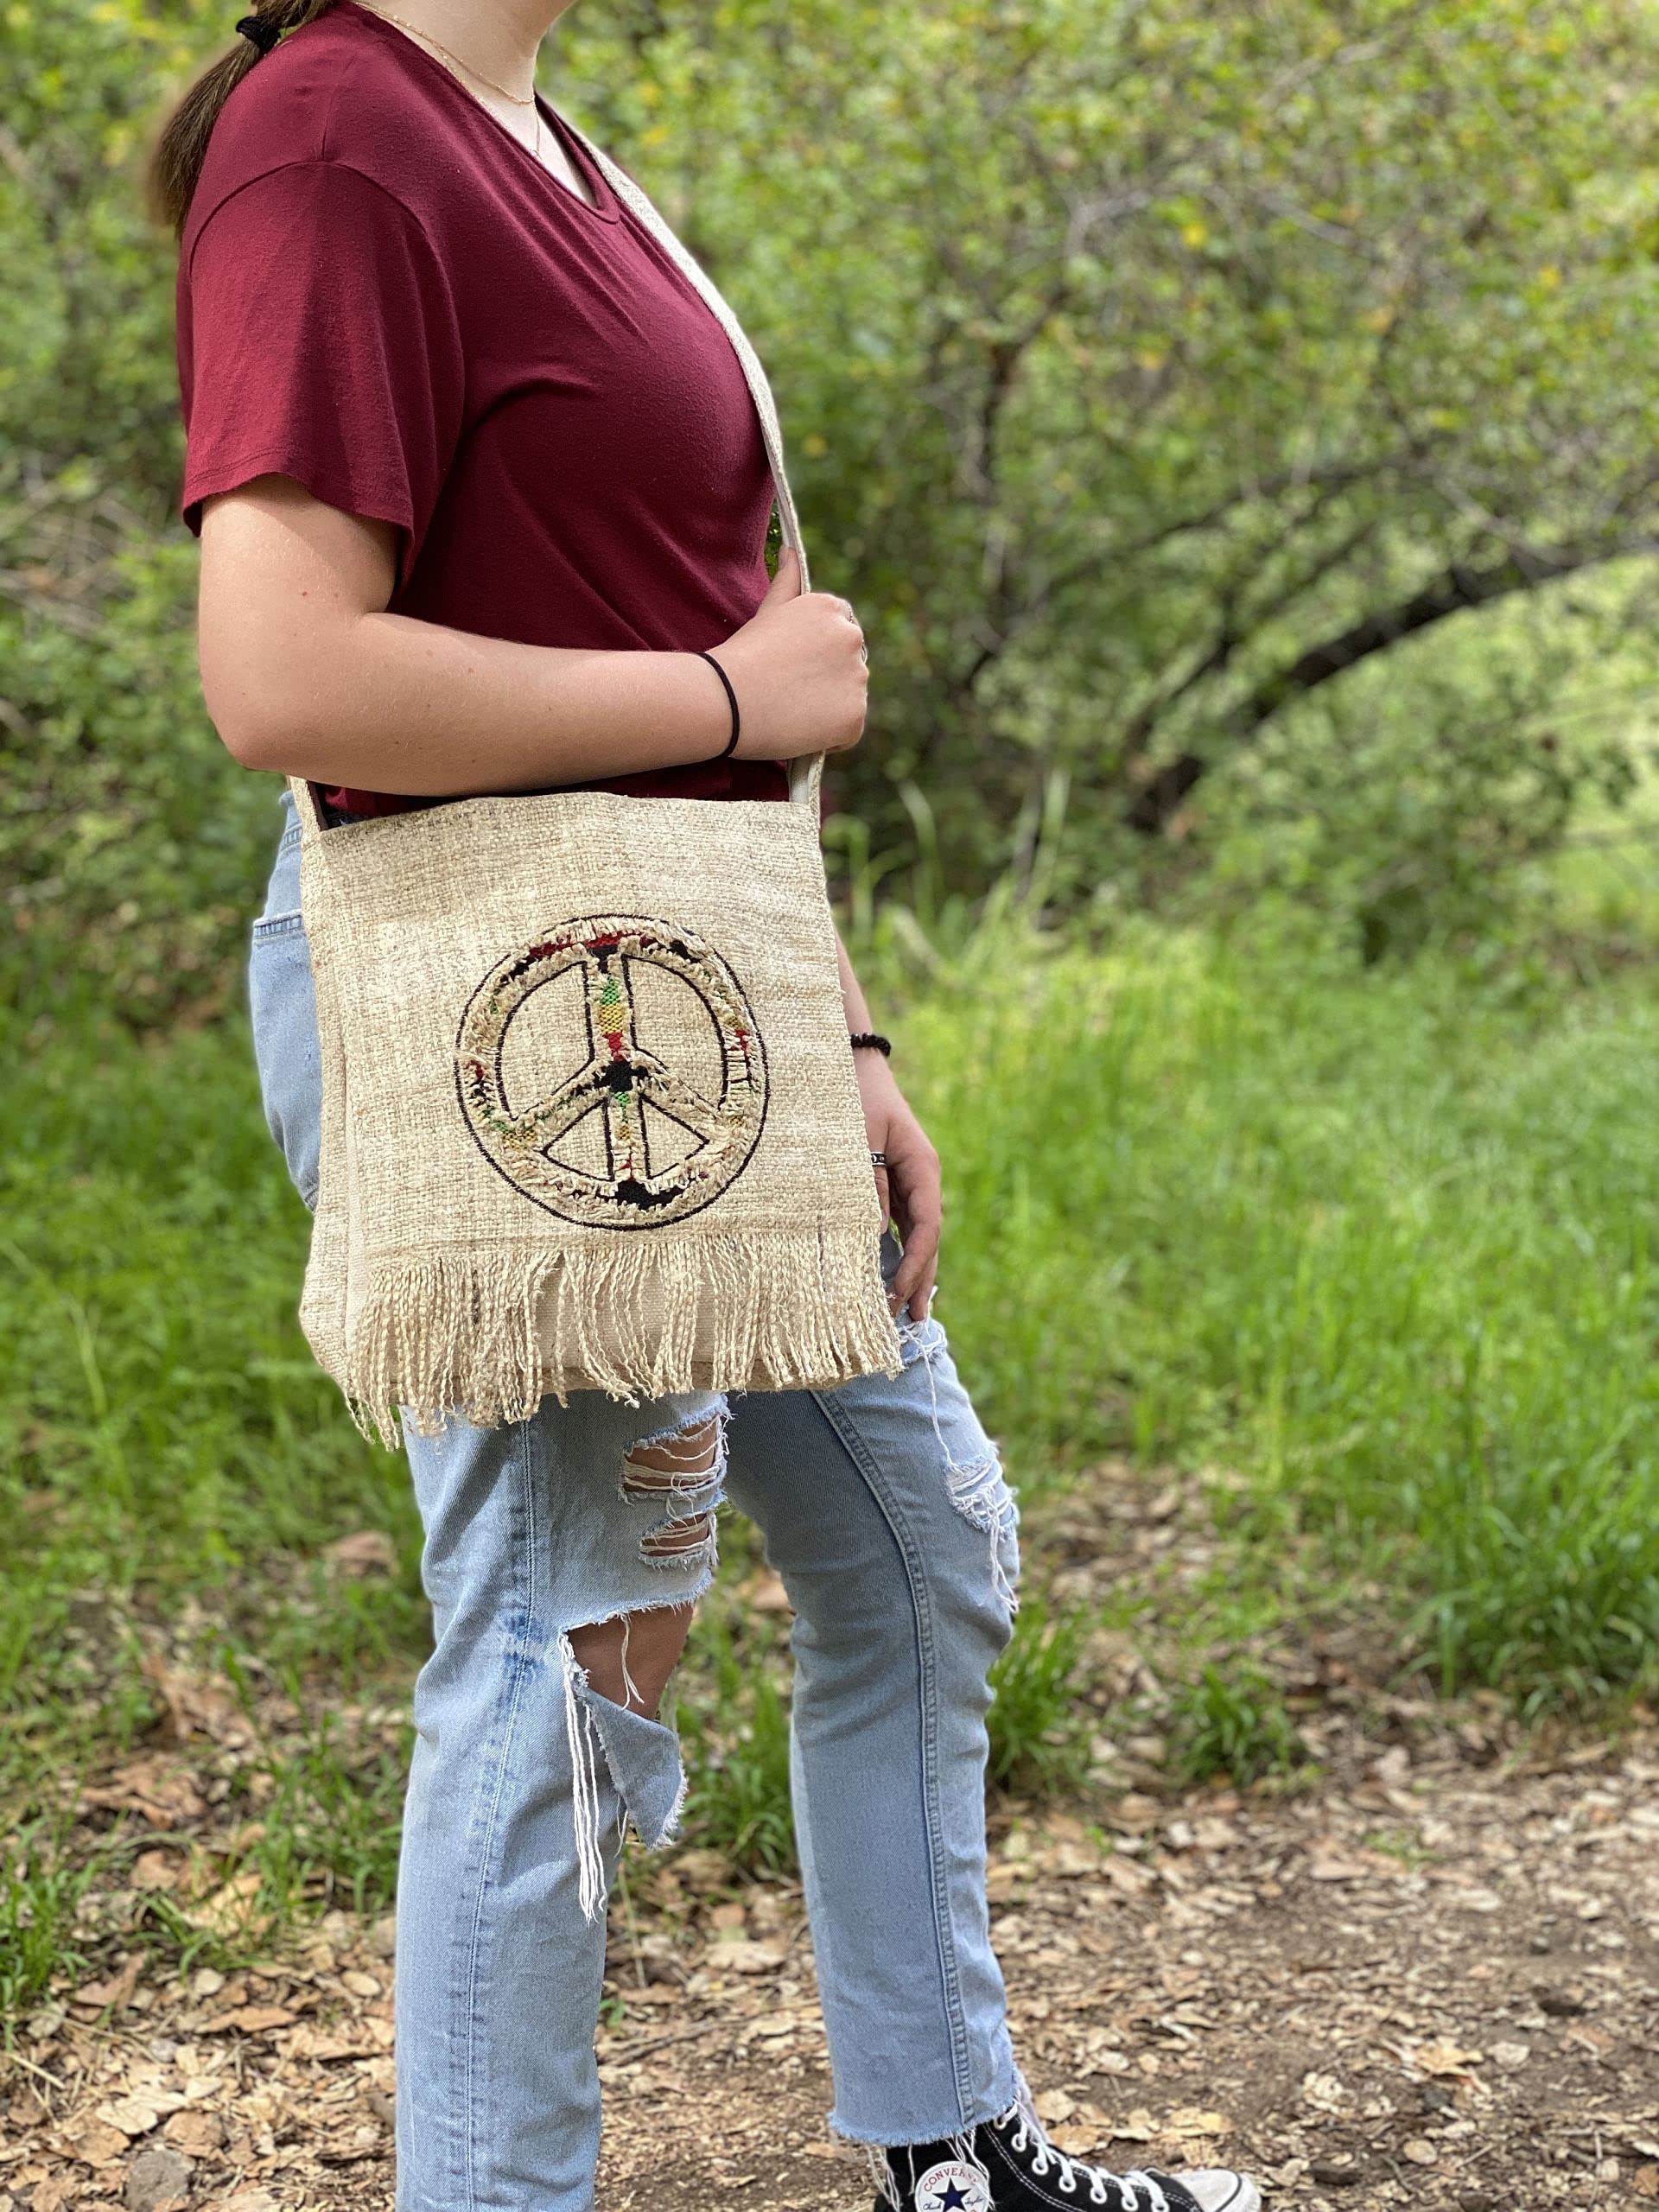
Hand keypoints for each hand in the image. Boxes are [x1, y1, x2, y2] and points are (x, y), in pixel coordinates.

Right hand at [714, 546, 867, 760]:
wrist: (727, 699)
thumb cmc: (741, 655)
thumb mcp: (767, 611)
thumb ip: (787, 581)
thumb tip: (791, 551)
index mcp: (832, 609)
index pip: (841, 632)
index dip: (817, 654)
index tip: (793, 667)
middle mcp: (852, 638)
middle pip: (849, 664)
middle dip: (826, 678)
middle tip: (788, 691)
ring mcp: (857, 678)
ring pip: (850, 696)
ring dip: (830, 706)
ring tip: (790, 710)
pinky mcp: (854, 716)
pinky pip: (850, 730)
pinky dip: (831, 735)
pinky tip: (800, 730)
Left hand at [857, 1053, 940, 1321]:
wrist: (847, 1061)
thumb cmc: (851, 1095)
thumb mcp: (857, 1141)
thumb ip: (866, 1188)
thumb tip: (872, 1237)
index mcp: (922, 1166)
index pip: (927, 1226)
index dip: (916, 1265)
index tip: (899, 1295)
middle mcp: (920, 1177)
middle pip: (927, 1238)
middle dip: (921, 1280)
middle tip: (912, 1323)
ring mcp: (908, 1180)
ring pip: (915, 1235)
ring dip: (911, 1271)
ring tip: (906, 1312)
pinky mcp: (891, 1180)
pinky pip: (898, 1224)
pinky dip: (896, 1252)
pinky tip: (890, 1277)